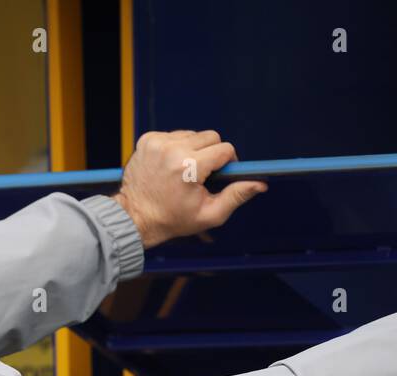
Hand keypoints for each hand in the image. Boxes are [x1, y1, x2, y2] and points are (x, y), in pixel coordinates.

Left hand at [111, 130, 266, 247]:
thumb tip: (260, 183)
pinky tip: (171, 166)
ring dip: (194, 150)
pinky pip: (174, 135)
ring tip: (184, 172)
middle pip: (211, 136)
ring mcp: (157, 142)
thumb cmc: (174, 219)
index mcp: (189, 166)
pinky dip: (177, 147)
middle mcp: (172, 149)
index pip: (225, 149)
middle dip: (212, 154)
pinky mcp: (147, 139)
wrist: (136, 217)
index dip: (228, 163)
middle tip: (203, 175)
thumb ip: (236, 196)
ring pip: (193, 134)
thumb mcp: (210, 214)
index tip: (221, 175)